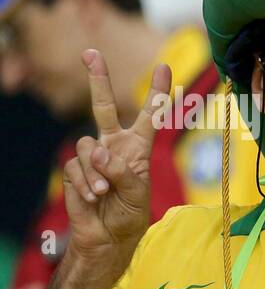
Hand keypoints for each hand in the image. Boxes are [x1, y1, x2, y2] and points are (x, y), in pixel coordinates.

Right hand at [63, 50, 171, 263]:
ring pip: (86, 145)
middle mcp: (115, 145)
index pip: (151, 115)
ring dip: (95, 171)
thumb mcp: (138, 193)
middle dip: (97, 79)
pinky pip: (76, 166)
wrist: (108, 236)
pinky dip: (85, 183)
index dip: (158, 92)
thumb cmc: (130, 214)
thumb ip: (122, 171)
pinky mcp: (76, 168)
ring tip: (104, 192)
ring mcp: (93, 155)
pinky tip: (93, 197)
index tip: (164, 67)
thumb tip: (98, 152)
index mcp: (139, 147)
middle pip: (104, 106)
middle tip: (90, 52)